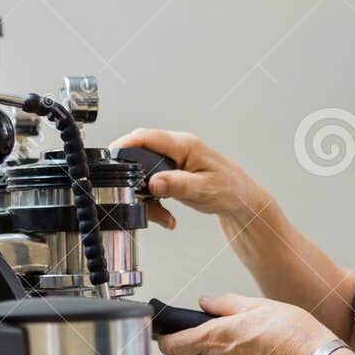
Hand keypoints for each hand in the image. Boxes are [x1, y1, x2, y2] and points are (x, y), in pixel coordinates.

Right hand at [108, 129, 272, 230]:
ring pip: (145, 173)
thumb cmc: (231, 191)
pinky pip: (154, 184)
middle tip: (132, 196)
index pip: (147, 136)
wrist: (243, 202)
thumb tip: (154, 183)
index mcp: (184, 145)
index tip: (111, 157)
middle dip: (133, 177)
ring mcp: (175, 161)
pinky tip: (166, 217)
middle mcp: (178, 149)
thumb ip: (177, 186)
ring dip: (147, 197)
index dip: (125, 144)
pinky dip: (155, 202)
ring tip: (159, 216)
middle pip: (141, 154)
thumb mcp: (203, 190)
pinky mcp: (174, 174)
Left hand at [156, 294, 333, 354]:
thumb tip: (205, 302)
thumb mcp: (256, 305)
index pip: (173, 347)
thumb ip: (225, 304)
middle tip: (201, 333)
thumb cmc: (291, 332)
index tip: (165, 333)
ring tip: (235, 341)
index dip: (165, 340)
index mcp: (216, 338)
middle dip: (187, 348)